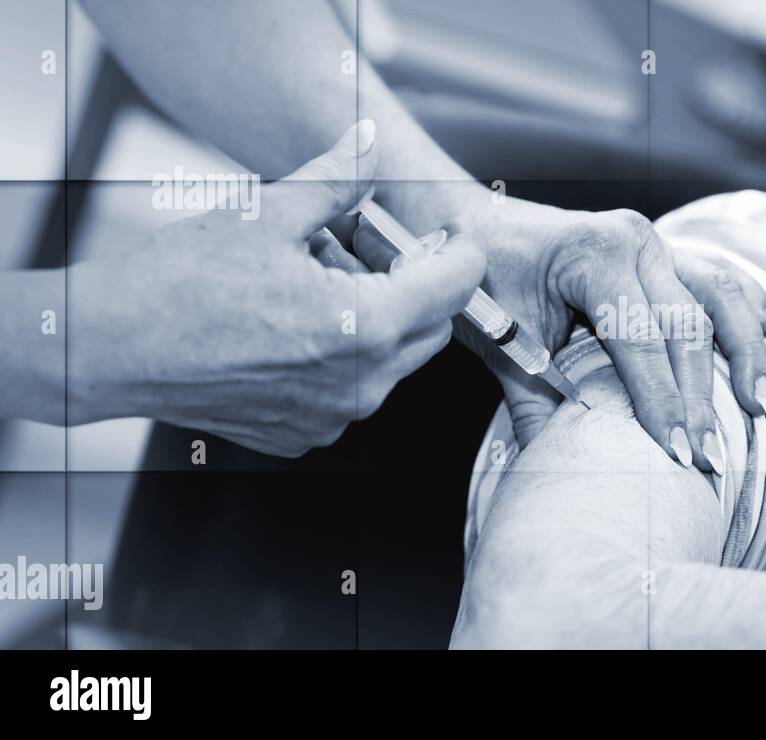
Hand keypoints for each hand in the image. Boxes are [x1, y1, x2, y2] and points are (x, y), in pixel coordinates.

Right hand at [68, 121, 484, 456]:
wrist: (111, 348)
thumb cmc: (180, 283)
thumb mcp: (268, 212)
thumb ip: (336, 180)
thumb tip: (368, 142)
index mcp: (364, 328)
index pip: (453, 287)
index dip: (463, 251)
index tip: (456, 233)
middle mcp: (360, 385)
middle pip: (430, 328)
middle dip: (416, 284)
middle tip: (371, 246)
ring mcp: (333, 417)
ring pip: (391, 360)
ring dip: (375, 318)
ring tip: (316, 280)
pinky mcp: (303, 435)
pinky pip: (350, 389)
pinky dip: (341, 355)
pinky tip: (295, 322)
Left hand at [363, 196, 765, 471]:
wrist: (480, 225)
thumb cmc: (486, 279)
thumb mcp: (501, 339)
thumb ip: (532, 402)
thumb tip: (553, 470)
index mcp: (595, 254)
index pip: (641, 339)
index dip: (662, 401)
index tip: (678, 454)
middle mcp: (637, 241)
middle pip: (689, 324)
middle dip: (702, 397)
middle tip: (712, 457)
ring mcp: (659, 242)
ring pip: (723, 294)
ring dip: (746, 351)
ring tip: (759, 405)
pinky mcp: (668, 252)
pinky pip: (720, 280)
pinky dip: (747, 310)